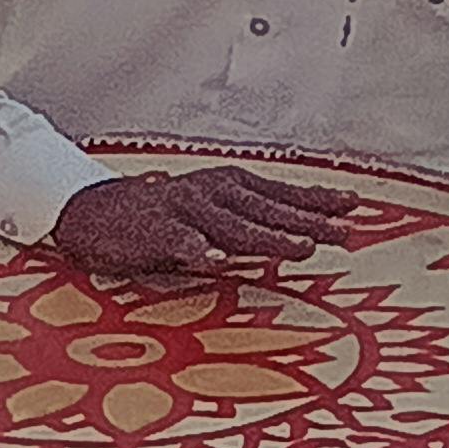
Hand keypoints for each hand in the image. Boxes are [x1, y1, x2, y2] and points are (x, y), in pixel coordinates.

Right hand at [49, 167, 361, 282]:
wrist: (93, 211)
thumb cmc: (160, 216)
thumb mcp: (210, 212)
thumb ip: (250, 222)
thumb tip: (300, 233)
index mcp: (229, 187)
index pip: (283, 193)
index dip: (319, 199)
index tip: (355, 205)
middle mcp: (212, 193)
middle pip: (269, 209)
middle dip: (310, 221)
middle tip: (346, 233)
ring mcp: (185, 211)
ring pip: (234, 226)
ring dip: (269, 237)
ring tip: (301, 247)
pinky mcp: (156, 232)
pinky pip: (181, 243)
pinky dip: (200, 250)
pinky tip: (216, 261)